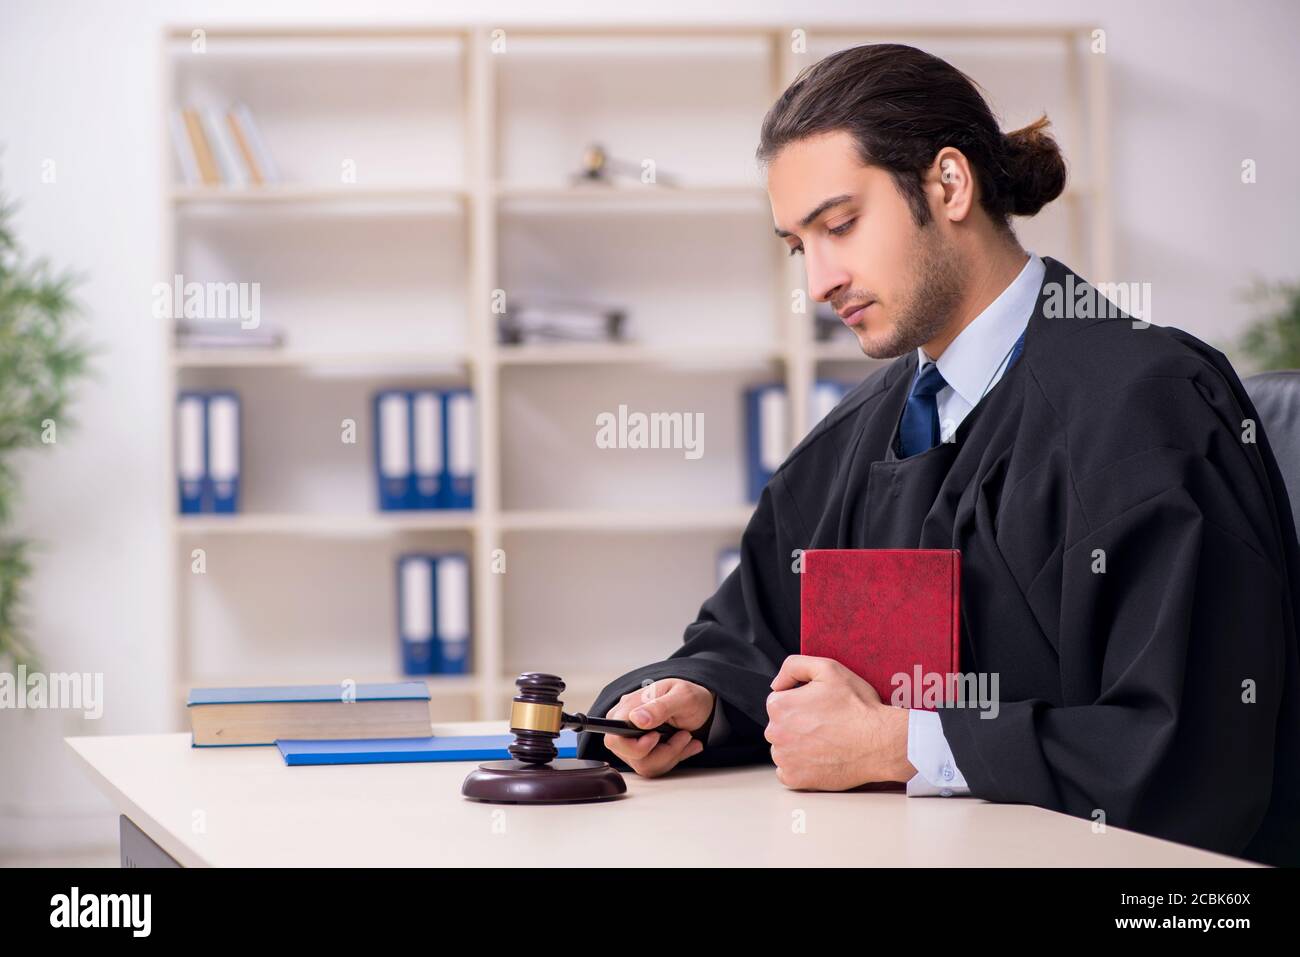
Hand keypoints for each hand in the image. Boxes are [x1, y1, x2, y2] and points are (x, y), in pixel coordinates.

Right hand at [602, 678, 713, 776]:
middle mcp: (625, 727)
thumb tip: (636, 719)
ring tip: (687, 736)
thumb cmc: (688, 696)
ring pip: (645, 765)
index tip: (657, 737)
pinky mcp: (645, 754)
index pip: (614, 739)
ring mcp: (634, 743)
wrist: (700, 706)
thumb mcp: (682, 696)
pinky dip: (674, 758)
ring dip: (672, 754)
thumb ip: (659, 707)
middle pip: (630, 756)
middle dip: (662, 752)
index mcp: (627, 709)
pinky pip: (655, 768)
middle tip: (683, 735)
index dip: (633, 746)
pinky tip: (686, 744)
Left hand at [765, 655, 914, 790]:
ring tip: (825, 741)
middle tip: (825, 724)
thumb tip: (776, 683)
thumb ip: (794, 666)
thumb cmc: (857, 706)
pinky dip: (800, 767)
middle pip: (779, 725)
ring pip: (783, 748)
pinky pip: (788, 771)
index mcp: (779, 706)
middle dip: (796, 723)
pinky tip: (820, 758)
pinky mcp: (795, 779)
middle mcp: (775, 733)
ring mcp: (784, 759)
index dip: (800, 701)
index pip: (779, 700)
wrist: (880, 742)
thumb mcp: (828, 668)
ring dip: (797, 745)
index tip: (819, 706)